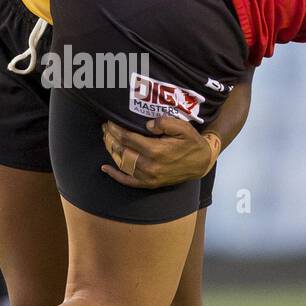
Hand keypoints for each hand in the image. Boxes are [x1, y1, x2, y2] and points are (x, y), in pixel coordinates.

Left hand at [101, 116, 218, 187]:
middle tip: (104, 128)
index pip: (128, 138)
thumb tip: (146, 124)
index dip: (116, 129)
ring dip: (111, 151)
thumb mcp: (183, 128)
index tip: (109, 121)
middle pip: (122, 150)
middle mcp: (149, 165)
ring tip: (105, 139)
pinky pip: (128, 181)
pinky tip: (105, 168)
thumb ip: (164, 123)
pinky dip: (115, 175)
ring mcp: (148, 176)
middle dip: (111, 138)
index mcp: (156, 150)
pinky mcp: (149, 183)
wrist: (201, 163)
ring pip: (122, 164)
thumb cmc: (191, 142)